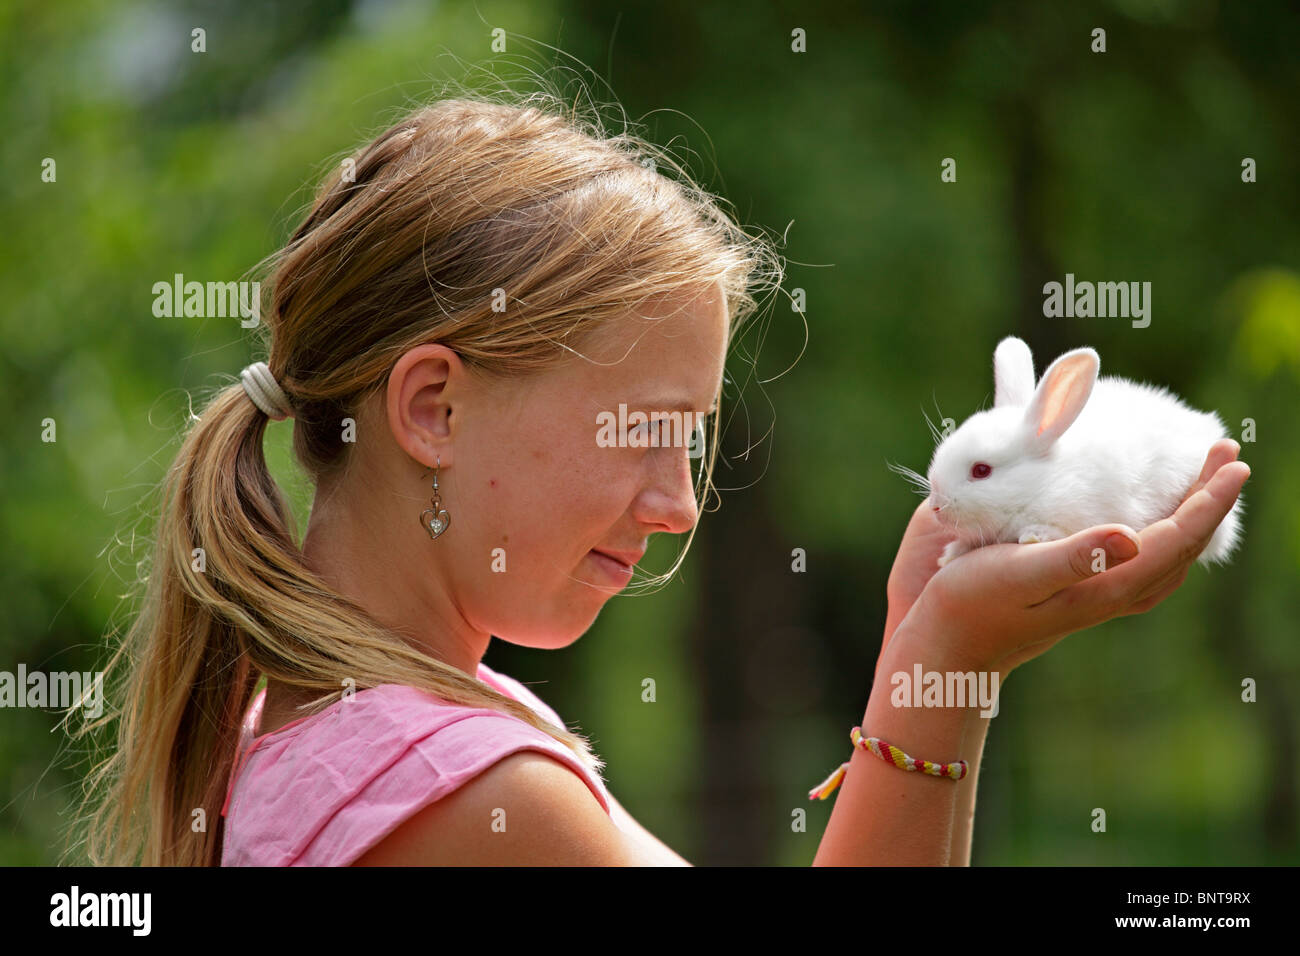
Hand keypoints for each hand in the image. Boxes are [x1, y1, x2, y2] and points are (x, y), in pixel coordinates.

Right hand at [885, 439, 1247, 675]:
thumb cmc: (971, 603)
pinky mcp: (1081, 597)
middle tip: (1224, 451)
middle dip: (1210, 499)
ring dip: (1192, 518)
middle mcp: (1112, 594)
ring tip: (1199, 480)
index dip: (1211, 498)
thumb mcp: (1017, 572)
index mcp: (1105, 585)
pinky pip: (1144, 565)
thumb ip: (1074, 556)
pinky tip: (1148, 523)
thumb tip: (1132, 537)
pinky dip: (1164, 537)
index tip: (1233, 458)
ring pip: (1168, 557)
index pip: (1177, 537)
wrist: (948, 647)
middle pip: (1183, 545)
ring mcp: (1099, 599)